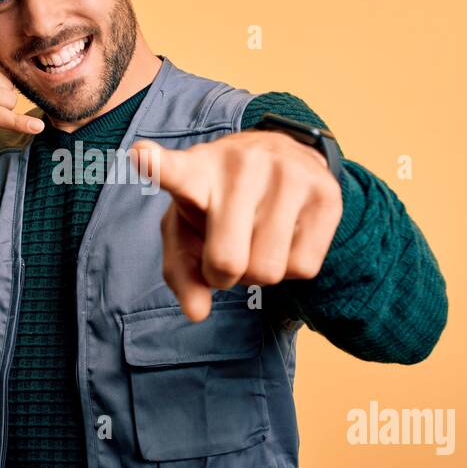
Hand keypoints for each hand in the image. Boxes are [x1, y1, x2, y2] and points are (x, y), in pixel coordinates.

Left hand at [128, 130, 342, 321]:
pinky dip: (289, 267)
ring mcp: (288, 173)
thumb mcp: (187, 233)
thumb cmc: (219, 204)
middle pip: (227, 262)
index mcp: (196, 171)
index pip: (174, 170)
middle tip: (226, 253)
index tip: (141, 155)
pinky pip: (304, 267)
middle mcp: (242, 164)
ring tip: (256, 239)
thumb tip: (196, 312)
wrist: (281, 160)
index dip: (156, 166)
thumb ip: (181, 274)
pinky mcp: (326, 192)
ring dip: (258, 273)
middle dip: (223, 275)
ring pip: (269, 271)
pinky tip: (284, 236)